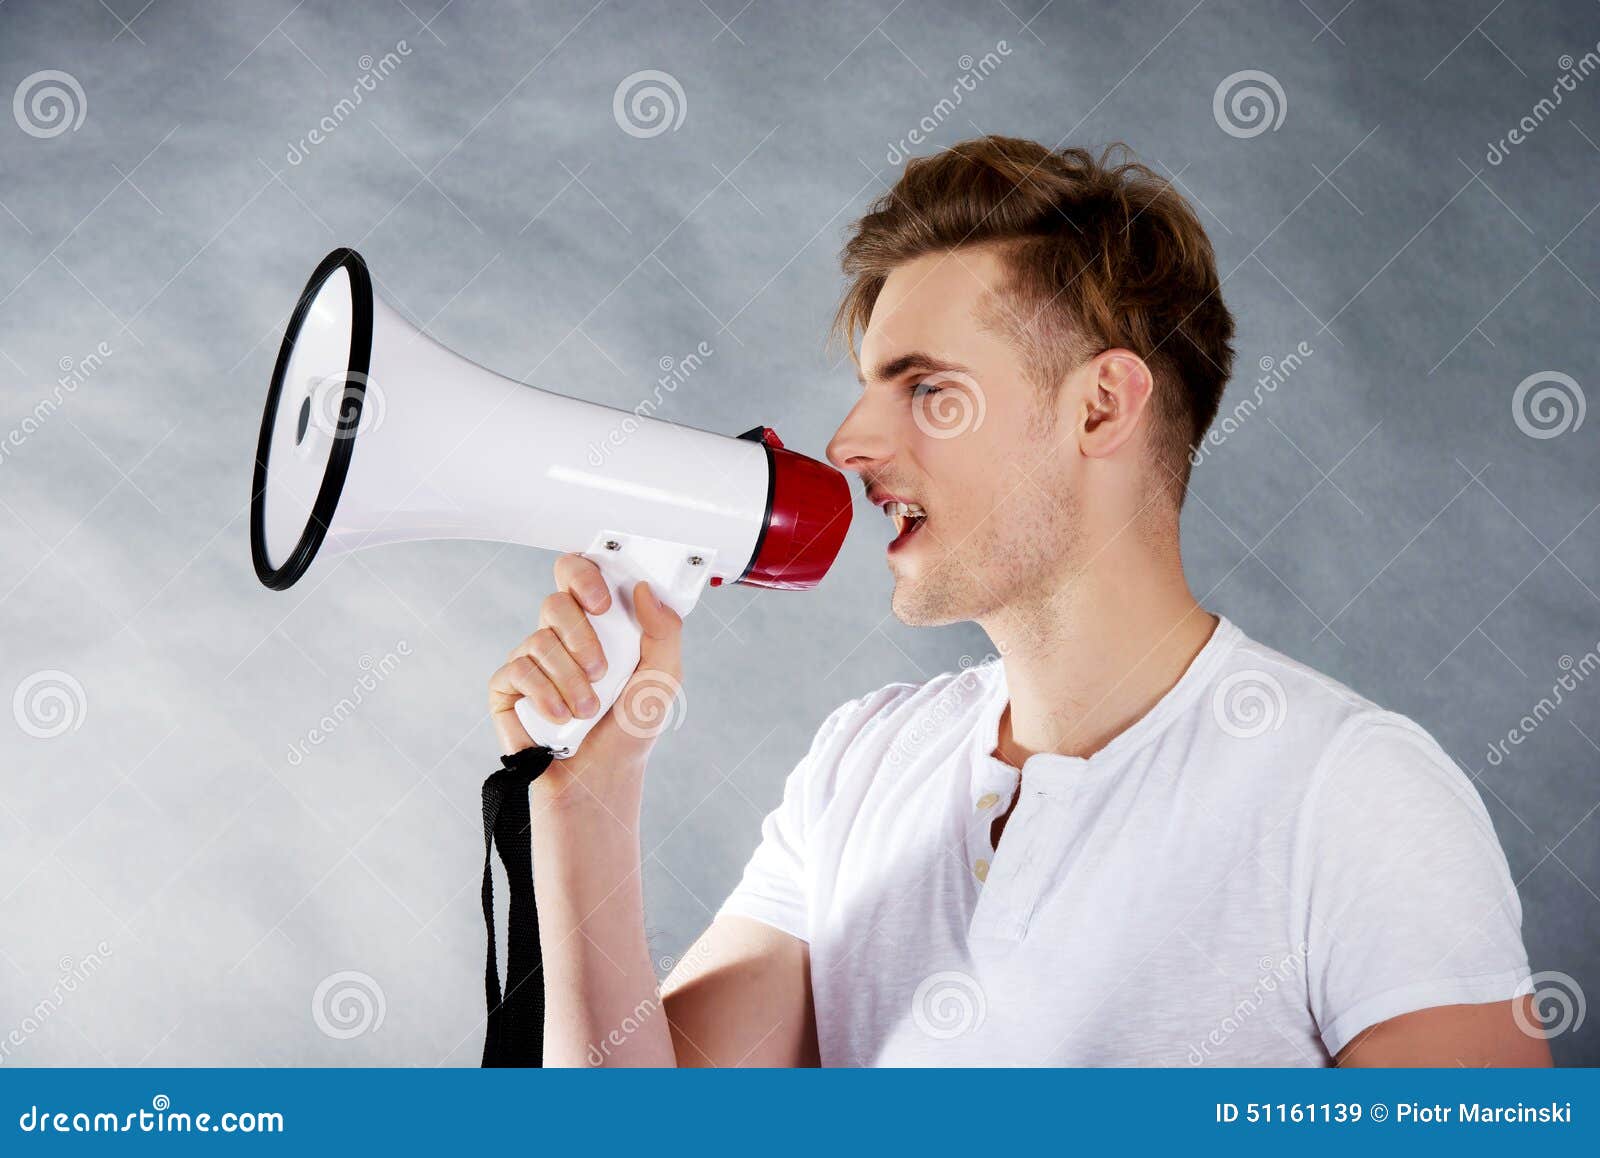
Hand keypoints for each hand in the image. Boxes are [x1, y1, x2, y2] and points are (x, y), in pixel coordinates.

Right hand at [488, 553, 684, 790]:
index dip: (585, 574)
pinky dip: (545, 696)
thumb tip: (644, 590)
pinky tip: (561, 718)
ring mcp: (532, 660)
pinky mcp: (507, 687)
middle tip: (601, 668)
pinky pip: (518, 671)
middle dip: (581, 634)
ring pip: (540, 640)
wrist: (600, 779)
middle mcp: (561, 635)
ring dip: (571, 679)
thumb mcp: (663, 678)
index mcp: (598, 623)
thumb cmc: (629, 729)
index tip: (604, 601)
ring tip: (588, 709)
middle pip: (556, 601)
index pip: (580, 574)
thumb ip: (664, 631)